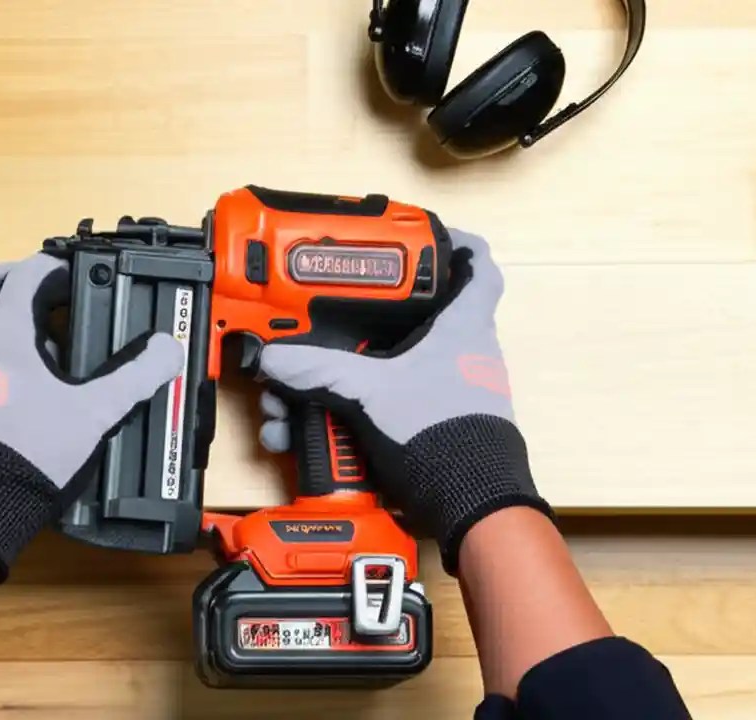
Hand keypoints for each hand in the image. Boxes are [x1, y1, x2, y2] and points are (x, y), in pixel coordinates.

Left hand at [0, 253, 184, 581]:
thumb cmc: (31, 452)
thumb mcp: (95, 411)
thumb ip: (136, 376)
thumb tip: (167, 350)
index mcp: (3, 330)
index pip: (27, 272)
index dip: (57, 265)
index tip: (80, 271)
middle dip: (24, 280)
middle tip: (58, 290)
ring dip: (9, 311)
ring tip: (50, 334)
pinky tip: (32, 373)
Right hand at [257, 230, 551, 574]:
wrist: (469, 505)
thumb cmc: (448, 438)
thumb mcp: (373, 393)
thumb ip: (321, 370)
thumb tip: (276, 357)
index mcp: (463, 330)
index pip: (478, 267)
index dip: (458, 244)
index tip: (426, 235)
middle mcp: (460, 355)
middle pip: (417, 317)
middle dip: (365, 320)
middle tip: (329, 312)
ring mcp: (445, 392)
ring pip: (391, 366)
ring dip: (345, 375)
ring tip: (302, 388)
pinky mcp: (427, 425)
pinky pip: (383, 405)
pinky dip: (348, 411)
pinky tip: (310, 428)